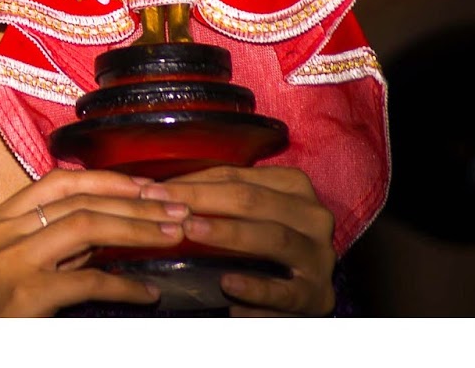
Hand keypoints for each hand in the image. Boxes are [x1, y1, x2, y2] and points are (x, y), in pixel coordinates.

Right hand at [0, 168, 185, 316]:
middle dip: (134, 203)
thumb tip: (107, 227)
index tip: (147, 187)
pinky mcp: (25, 295)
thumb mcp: (14, 270)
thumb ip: (51, 247)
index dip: (108, 180)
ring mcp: (10, 262)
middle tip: (176, 208)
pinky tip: (148, 293)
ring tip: (173, 235)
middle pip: (78, 201)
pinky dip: (124, 285)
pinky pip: (88, 281)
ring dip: (137, 230)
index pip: (57, 183)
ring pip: (86, 227)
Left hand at [140, 165, 337, 316]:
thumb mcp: (247, 216)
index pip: (239, 177)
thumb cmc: (265, 246)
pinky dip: (255, 289)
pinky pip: (286, 292)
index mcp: (295, 188)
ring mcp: (319, 258)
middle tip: (165, 207)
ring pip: (275, 238)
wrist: (303, 294)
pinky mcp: (318, 297)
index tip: (154, 189)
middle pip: (254, 201)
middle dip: (204, 200)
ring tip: (191, 231)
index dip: (194, 181)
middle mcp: (313, 217)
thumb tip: (158, 190)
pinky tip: (227, 284)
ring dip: (230, 234)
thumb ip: (216, 200)